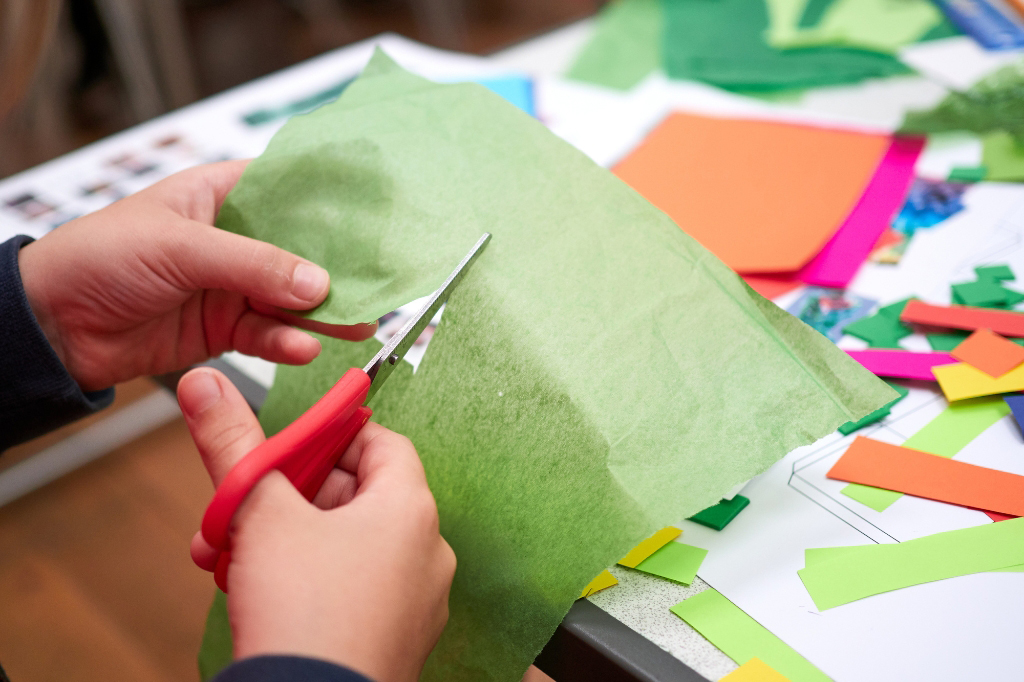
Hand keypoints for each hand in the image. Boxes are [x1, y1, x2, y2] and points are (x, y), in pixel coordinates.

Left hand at [17, 161, 375, 391]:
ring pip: (290, 298)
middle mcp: (231, 238)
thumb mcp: (180, 248)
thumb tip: (318, 283)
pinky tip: (305, 347)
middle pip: (299, 250)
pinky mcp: (223, 328)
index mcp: (218, 194)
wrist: (52, 328)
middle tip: (377, 284)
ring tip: (354, 324)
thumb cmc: (97, 259)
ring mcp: (229, 286)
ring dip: (321, 313)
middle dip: (336, 268)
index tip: (375, 217)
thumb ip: (253, 264)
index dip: (331, 203)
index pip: (287, 189)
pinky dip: (287, 342)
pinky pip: (267, 334)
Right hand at [178, 367, 455, 681]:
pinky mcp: (396, 639)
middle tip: (242, 506)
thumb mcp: (259, 513)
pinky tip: (261, 595)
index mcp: (410, 510)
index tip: (287, 442)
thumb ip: (234, 443)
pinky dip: (310, 583)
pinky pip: (354, 592)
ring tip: (230, 555)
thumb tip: (206, 386)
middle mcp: (427, 552)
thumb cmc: (303, 613)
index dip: (331, 435)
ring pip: (347, 548)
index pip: (381, 442)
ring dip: (287, 542)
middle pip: (357, 496)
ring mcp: (416, 601)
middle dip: (287, 497)